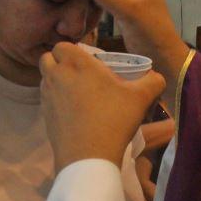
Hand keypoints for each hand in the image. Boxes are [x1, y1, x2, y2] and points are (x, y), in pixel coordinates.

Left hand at [39, 43, 165, 171]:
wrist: (89, 156)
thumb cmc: (114, 119)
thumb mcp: (141, 97)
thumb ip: (153, 81)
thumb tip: (156, 77)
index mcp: (76, 63)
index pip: (62, 44)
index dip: (73, 49)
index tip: (87, 60)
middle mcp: (56, 75)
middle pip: (48, 58)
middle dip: (60, 61)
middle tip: (80, 73)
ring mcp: (47, 96)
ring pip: (46, 79)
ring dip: (57, 80)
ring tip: (78, 93)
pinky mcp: (44, 116)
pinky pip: (47, 99)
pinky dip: (56, 100)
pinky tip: (75, 113)